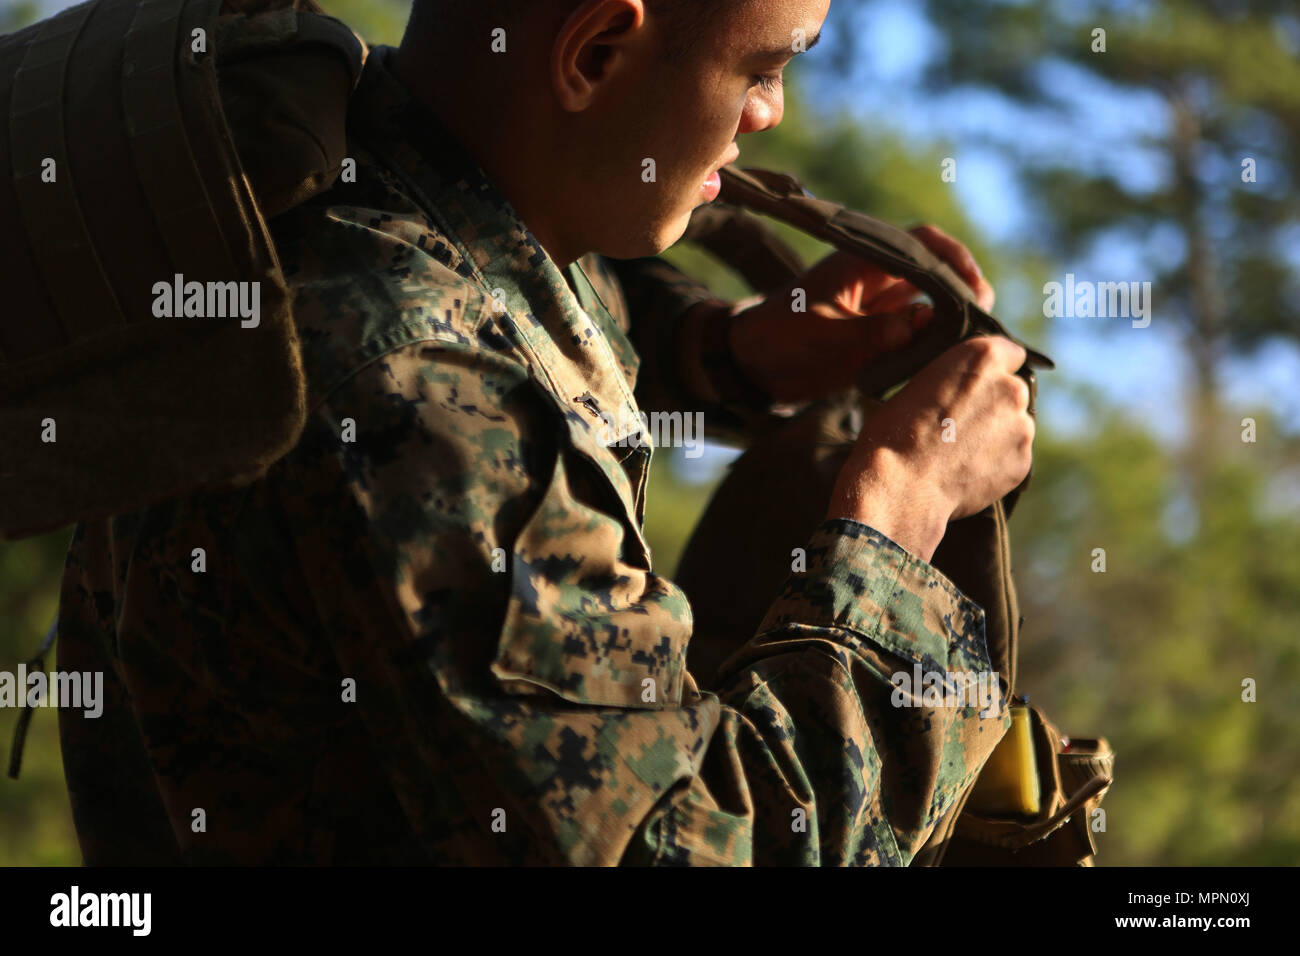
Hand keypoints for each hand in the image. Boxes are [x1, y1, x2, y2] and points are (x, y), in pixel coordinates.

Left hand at [727, 225, 995, 403]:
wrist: (752, 366)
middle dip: (963, 290)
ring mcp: (881, 308)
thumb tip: (913, 326)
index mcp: (862, 262)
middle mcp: (878, 280)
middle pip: (936, 272)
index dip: (952, 257)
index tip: (973, 285)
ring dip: (953, 318)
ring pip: (932, 303)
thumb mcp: (821, 336)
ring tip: (971, 342)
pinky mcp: (880, 336)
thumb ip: (866, 332)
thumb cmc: (778, 338)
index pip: (920, 242)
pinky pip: (918, 333)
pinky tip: (948, 359)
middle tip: (980, 318)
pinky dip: (935, 342)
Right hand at [826, 336, 1033, 561]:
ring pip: (1016, 425)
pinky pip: (1014, 456)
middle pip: (1013, 390)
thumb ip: (953, 380)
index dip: (992, 368)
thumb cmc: (895, 433)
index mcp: (983, 358)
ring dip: (997, 433)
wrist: (900, 485)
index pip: (1009, 351)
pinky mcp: (1022, 462)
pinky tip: (968, 471)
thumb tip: (962, 391)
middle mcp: (1011, 388)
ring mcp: (1022, 427)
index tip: (979, 383)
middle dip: (994, 403)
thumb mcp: (917, 384)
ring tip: (962, 452)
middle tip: (962, 424)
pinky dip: (997, 462)